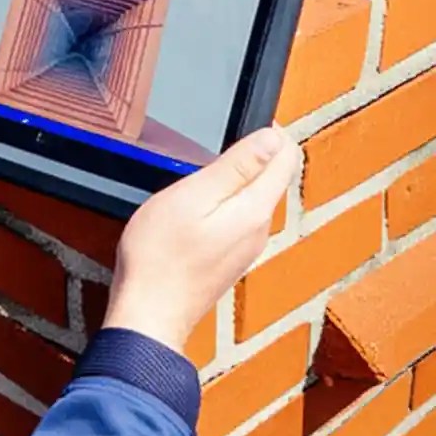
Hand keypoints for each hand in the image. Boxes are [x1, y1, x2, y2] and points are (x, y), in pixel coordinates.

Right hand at [102, 125, 298, 352]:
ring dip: (241, 179)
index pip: (286, 159)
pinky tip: (200, 204)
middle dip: (258, 155)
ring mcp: (245, 247)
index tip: (248, 122)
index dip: (273, 134)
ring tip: (210, 167)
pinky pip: (239, 219)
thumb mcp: (192, 197)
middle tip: (226, 139)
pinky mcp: (229, 259)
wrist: (148, 312)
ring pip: (255, 200)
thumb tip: (272, 139)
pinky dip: (228, 202)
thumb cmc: (159, 256)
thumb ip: (235, 167)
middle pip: (273, 179)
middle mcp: (259, 230)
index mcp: (255, 209)